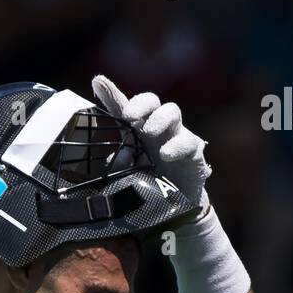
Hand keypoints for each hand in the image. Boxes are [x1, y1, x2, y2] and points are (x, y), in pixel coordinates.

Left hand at [92, 74, 210, 212]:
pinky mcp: (194, 152)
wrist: (176, 209)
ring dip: (160, 119)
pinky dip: (177, 146)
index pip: (124, 108)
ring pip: (172, 112)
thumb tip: (117, 157)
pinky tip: (166, 154)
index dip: (112, 94)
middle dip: (141, 104)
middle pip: (152, 102)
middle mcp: (157, 128)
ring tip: (149, 133)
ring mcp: (177, 137)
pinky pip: (189, 142)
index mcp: (137, 131)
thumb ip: (119, 165)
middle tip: (129, 117)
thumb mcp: (129, 174)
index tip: (98, 83)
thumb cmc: (151, 184)